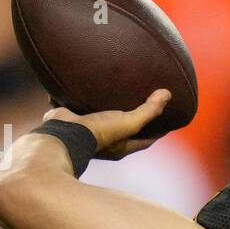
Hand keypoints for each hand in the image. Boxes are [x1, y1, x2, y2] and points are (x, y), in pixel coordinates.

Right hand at [43, 89, 171, 159]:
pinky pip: (75, 105)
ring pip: (99, 116)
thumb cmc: (98, 132)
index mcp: (121, 146)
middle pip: (123, 128)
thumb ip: (148, 111)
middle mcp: (105, 141)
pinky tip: (82, 82)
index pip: (146, 139)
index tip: (168, 118)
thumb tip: (167, 95)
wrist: (61, 135)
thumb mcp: (128, 122)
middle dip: (133, 117)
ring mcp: (87, 131)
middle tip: (143, 100)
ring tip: (113, 90)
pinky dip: (78, 97)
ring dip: (105, 106)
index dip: (158, 129)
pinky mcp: (70, 119)